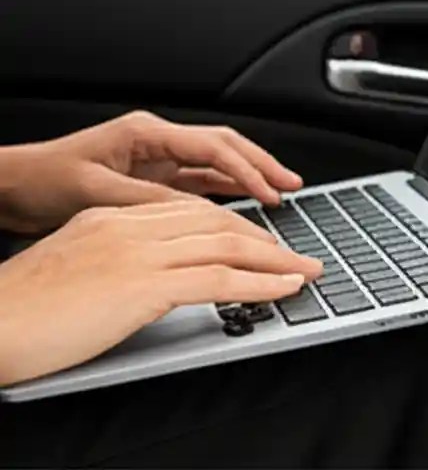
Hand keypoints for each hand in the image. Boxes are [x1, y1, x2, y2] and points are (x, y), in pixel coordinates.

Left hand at [0, 111, 303, 233]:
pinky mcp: (150, 181)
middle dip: (262, 165)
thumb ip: (150, 200)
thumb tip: (197, 215)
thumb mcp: (98, 193)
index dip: (248, 170)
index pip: (213, 148)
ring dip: (248, 178)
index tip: (271, 191)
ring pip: (216, 166)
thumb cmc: (43, 182)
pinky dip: (226, 192)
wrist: (11, 189)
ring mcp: (155, 162)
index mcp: (146, 135)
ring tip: (279, 192)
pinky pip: (199, 183)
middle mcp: (155, 143)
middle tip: (291, 184)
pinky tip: (244, 202)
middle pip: (224, 149)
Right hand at [0, 199, 321, 386]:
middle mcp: (129, 226)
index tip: (261, 241)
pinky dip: (262, 282)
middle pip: (216, 223)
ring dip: (276, 259)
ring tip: (305, 271)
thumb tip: (148, 279)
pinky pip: (220, 277)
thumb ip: (116, 261)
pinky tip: (284, 288)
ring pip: (227, 245)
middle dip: (265, 239)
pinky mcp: (144, 283)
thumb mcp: (76, 268)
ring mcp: (139, 252)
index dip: (233, 226)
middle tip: (298, 254)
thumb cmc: (21, 310)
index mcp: (112, 218)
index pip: (190, 212)